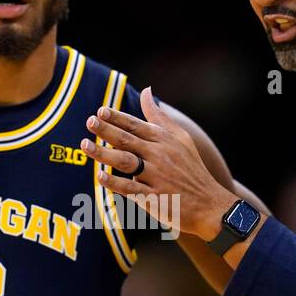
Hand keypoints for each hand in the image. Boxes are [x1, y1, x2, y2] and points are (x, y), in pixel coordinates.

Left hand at [82, 87, 234, 240]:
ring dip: (104, 153)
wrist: (210, 204)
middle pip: (128, 140)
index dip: (117, 118)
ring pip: (126, 161)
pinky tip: (100, 177)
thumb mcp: (180, 138)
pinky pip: (131, 188)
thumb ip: (159, 116)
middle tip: (89, 122)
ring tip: (85, 145)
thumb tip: (145, 91)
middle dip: (107, 130)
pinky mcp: (154, 197)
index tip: (100, 111)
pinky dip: (115, 182)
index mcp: (164, 140)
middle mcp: (159, 155)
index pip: (136, 125)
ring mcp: (157, 176)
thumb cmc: (191, 169)